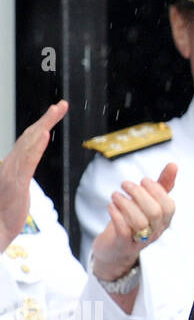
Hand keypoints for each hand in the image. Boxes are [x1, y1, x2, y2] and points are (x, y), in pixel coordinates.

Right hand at [1, 101, 67, 247]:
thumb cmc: (3, 214)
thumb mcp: (15, 190)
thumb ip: (18, 175)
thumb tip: (23, 166)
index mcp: (11, 165)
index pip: (28, 140)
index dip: (42, 125)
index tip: (55, 111)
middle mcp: (9, 164)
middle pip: (30, 136)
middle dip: (47, 119)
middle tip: (62, 104)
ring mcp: (11, 172)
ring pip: (29, 144)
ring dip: (44, 125)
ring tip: (56, 110)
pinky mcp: (16, 183)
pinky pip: (28, 162)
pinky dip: (36, 146)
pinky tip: (45, 134)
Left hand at [89, 163, 179, 281]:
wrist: (114, 250)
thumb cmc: (133, 222)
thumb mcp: (147, 203)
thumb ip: (161, 185)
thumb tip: (173, 165)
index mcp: (164, 221)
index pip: (168, 206)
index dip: (156, 190)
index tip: (143, 180)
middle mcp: (155, 231)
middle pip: (155, 212)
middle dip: (139, 194)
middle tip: (125, 184)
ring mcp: (140, 240)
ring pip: (139, 222)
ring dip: (125, 204)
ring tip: (115, 195)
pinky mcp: (123, 245)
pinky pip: (123, 230)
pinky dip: (116, 214)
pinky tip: (110, 205)